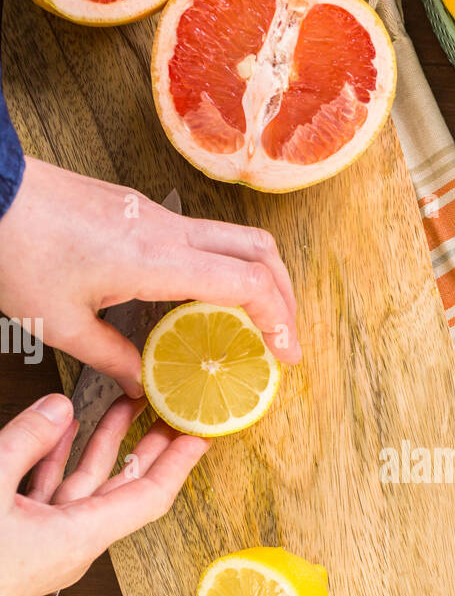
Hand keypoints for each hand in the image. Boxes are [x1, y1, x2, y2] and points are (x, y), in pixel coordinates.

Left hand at [0, 157, 300, 395]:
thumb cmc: (17, 250)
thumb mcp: (61, 324)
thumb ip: (112, 359)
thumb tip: (142, 386)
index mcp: (157, 260)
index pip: (247, 282)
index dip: (279, 320)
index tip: (286, 356)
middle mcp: (167, 230)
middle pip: (259, 251)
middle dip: (285, 296)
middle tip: (284, 337)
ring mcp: (155, 214)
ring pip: (236, 237)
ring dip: (258, 277)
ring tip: (256, 318)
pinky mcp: (140, 209)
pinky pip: (203, 236)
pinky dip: (226, 266)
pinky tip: (208, 297)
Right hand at [0, 391, 207, 595]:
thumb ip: (25, 444)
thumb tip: (57, 409)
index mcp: (76, 540)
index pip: (147, 498)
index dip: (177, 465)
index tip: (200, 436)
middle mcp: (70, 544)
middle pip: (123, 488)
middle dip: (148, 446)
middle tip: (172, 412)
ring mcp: (45, 542)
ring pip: (84, 485)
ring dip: (103, 444)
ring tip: (126, 405)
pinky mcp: (21, 537)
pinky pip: (50, 492)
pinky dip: (57, 459)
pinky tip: (64, 429)